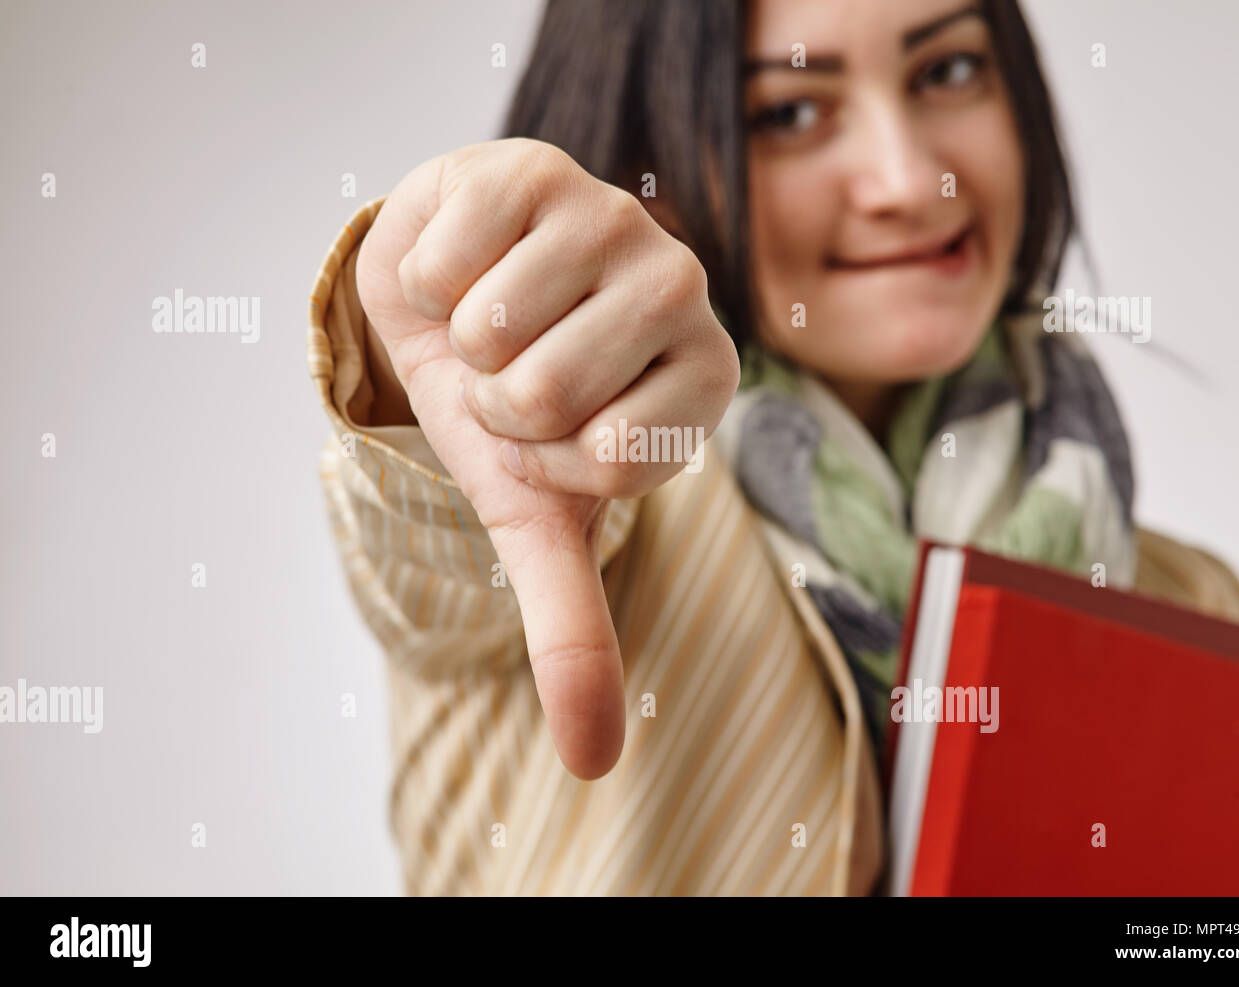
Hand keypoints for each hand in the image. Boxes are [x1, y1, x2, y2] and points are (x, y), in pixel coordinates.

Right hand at [355, 138, 738, 779]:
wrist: (453, 301)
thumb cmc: (514, 410)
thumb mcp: (542, 520)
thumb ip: (576, 632)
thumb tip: (595, 766)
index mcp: (708, 380)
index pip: (611, 460)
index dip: (550, 463)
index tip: (556, 434)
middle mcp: (684, 288)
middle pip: (546, 393)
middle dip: (499, 406)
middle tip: (514, 376)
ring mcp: (614, 216)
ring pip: (492, 328)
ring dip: (461, 347)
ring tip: (491, 323)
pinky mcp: (535, 167)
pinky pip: (444, 262)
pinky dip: (424, 283)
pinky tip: (464, 268)